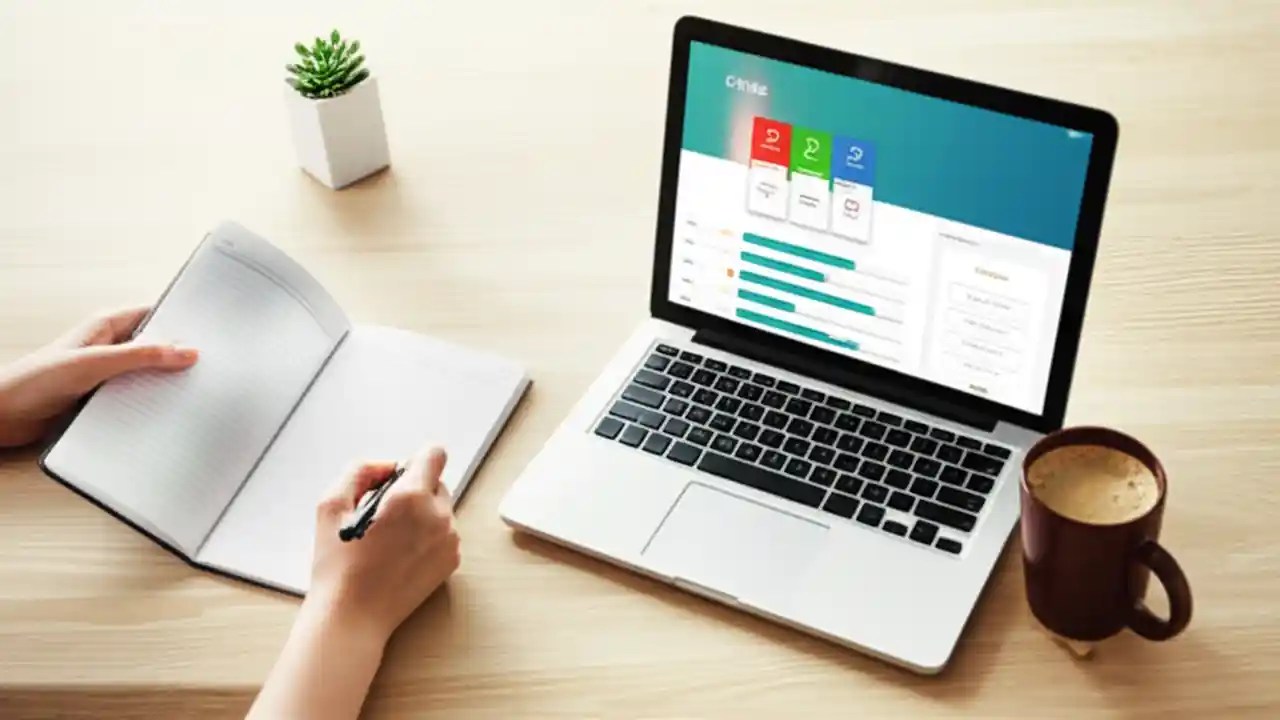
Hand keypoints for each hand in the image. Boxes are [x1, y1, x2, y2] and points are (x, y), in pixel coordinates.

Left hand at [0, 306, 198, 447]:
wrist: (3, 416)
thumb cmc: (33, 381)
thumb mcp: (94, 363)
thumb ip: (141, 355)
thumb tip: (185, 351)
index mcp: (107, 326)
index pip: (156, 314)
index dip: (183, 321)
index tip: (211, 332)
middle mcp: (110, 347)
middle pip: (157, 346)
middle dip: (179, 356)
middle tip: (208, 366)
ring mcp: (108, 374)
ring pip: (149, 375)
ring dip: (164, 384)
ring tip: (190, 391)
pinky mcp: (104, 398)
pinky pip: (137, 398)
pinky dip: (150, 404)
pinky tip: (164, 412)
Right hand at [307, 446, 460, 645]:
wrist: (353, 616)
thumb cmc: (338, 565)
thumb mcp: (331, 504)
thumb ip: (360, 470)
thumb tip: (387, 465)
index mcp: (410, 497)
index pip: (434, 454)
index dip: (415, 461)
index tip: (399, 477)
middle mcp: (438, 516)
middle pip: (436, 483)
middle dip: (413, 491)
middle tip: (383, 515)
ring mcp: (449, 541)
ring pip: (441, 509)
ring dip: (421, 515)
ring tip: (389, 539)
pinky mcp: (452, 561)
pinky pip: (444, 534)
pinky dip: (427, 537)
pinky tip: (400, 555)